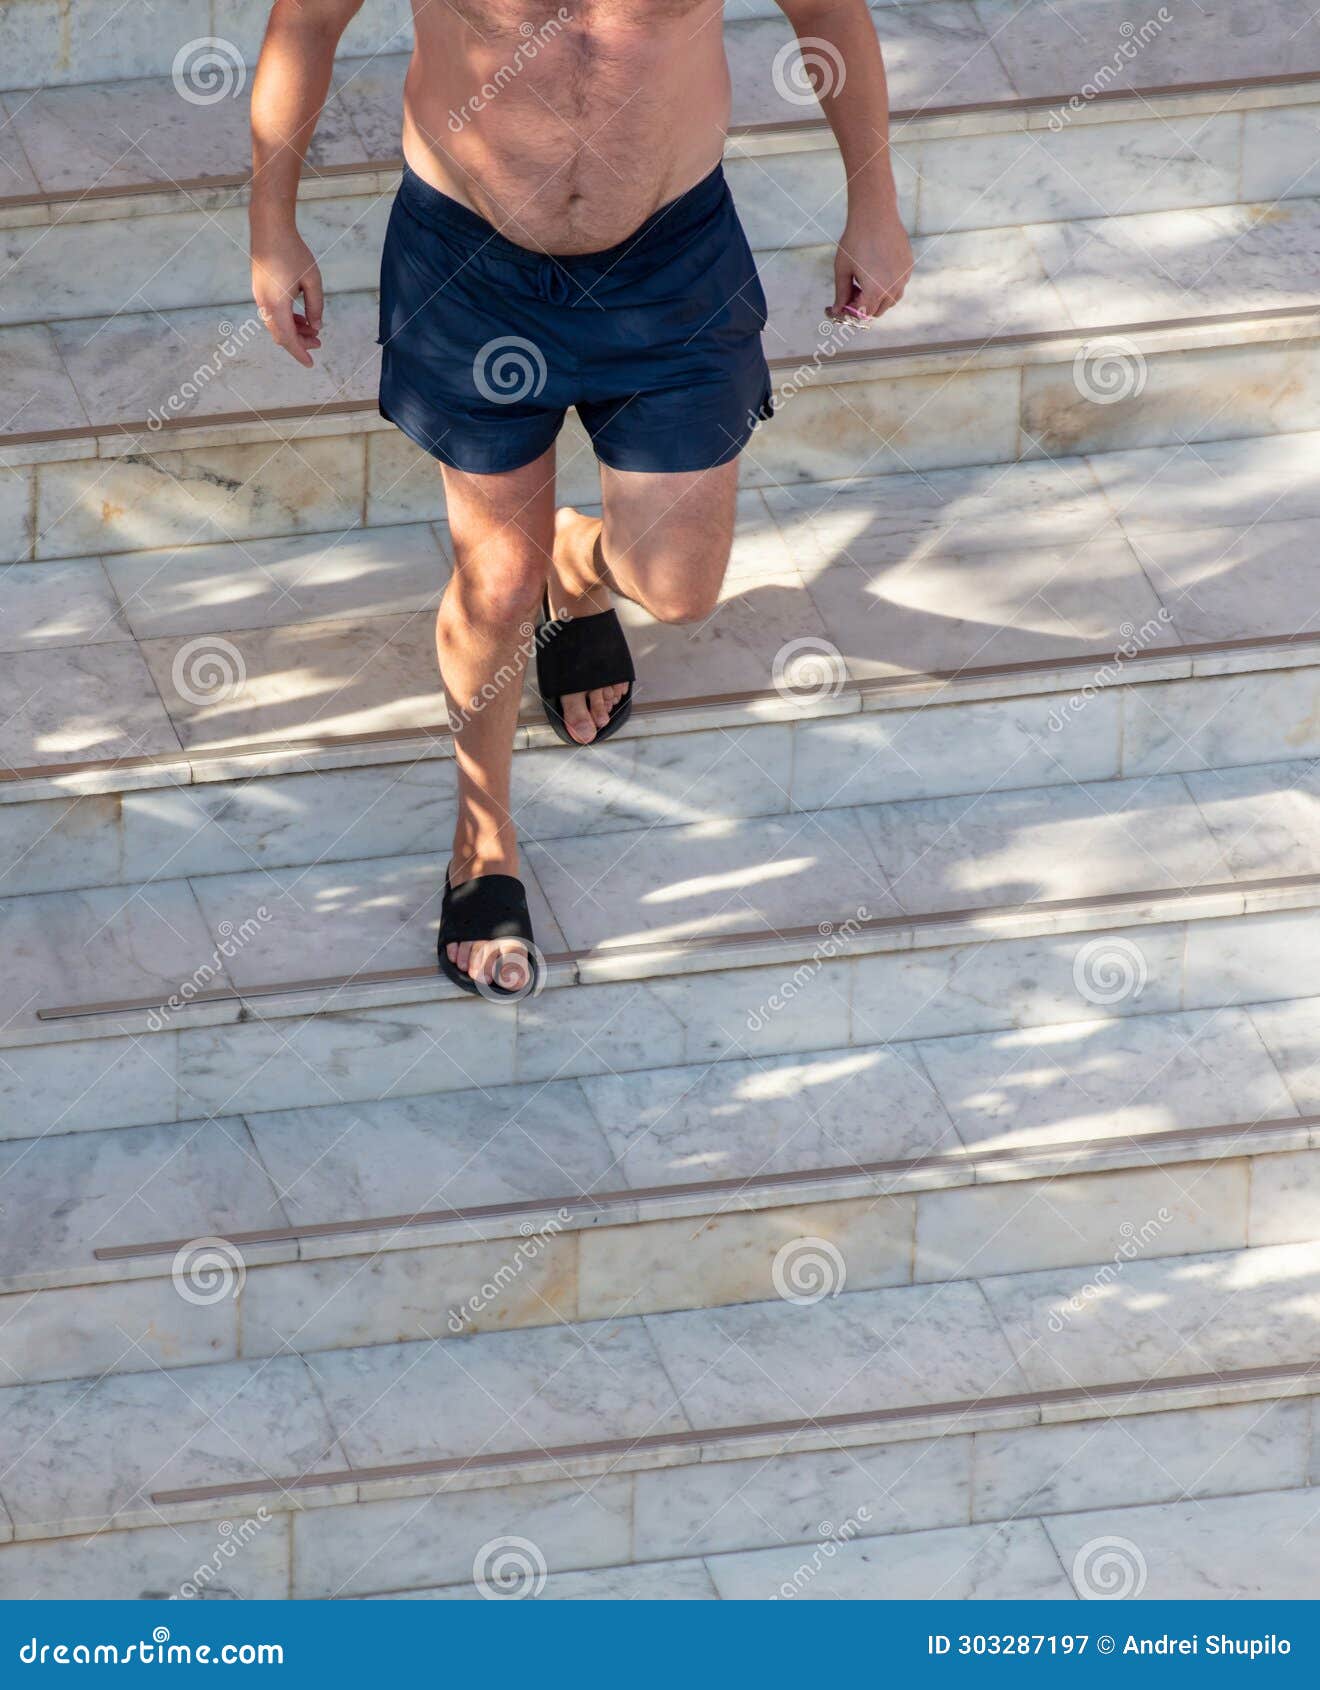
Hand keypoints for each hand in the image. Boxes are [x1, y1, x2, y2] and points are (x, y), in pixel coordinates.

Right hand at [251, 227, 323, 366]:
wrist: (269, 228)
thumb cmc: (293, 252)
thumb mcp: (313, 281)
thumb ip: (316, 306)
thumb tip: (316, 326)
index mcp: (277, 304)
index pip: (288, 338)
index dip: (300, 353)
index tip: (310, 363)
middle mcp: (264, 303)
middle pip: (281, 335)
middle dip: (299, 343)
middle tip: (318, 343)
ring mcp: (259, 296)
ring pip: (276, 325)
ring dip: (293, 330)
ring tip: (313, 328)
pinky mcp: (259, 289)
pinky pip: (272, 314)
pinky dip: (286, 320)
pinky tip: (300, 316)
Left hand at [827, 205, 912, 321]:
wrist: (875, 214)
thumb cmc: (855, 240)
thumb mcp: (843, 269)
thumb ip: (841, 293)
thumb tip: (838, 310)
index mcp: (874, 291)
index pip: (863, 314)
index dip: (851, 311)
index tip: (844, 301)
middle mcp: (893, 288)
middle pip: (877, 311)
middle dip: (864, 306)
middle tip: (853, 290)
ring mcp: (903, 278)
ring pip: (890, 301)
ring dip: (877, 298)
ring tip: (865, 279)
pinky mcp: (908, 268)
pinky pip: (898, 286)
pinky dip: (888, 286)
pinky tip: (877, 269)